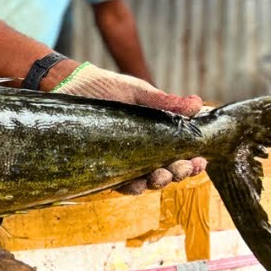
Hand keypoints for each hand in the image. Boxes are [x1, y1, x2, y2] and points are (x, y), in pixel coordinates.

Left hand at [52, 62, 205, 193]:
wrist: (70, 84)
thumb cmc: (107, 87)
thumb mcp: (138, 92)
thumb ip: (165, 102)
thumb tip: (197, 103)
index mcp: (155, 137)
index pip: (178, 156)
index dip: (191, 163)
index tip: (200, 161)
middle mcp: (141, 153)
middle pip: (166, 172)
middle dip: (177, 174)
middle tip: (181, 168)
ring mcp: (122, 161)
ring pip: (144, 182)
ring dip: (156, 183)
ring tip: (161, 175)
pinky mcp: (101, 166)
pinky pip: (118, 183)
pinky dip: (130, 186)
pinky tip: (136, 184)